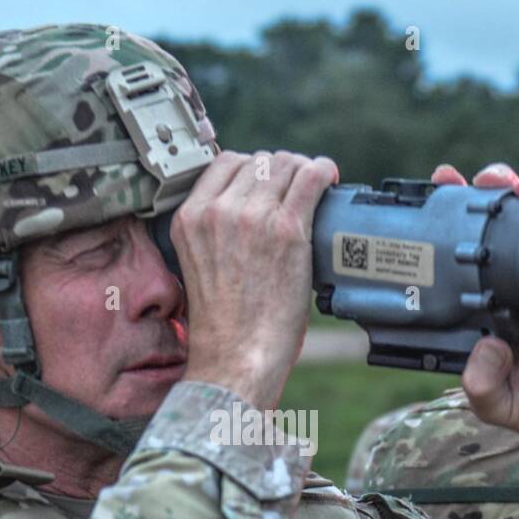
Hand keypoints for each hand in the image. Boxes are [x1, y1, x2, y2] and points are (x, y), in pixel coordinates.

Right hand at [174, 150, 338, 410]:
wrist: (236, 357)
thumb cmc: (223, 326)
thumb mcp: (200, 266)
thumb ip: (215, 233)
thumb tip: (250, 213)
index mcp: (190, 218)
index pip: (225, 163)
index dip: (252, 169)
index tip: (268, 183)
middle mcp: (218, 211)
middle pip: (259, 161)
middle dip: (280, 172)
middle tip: (296, 191)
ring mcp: (253, 217)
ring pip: (286, 164)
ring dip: (302, 172)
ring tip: (314, 188)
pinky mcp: (287, 230)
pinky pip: (310, 178)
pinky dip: (323, 173)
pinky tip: (329, 180)